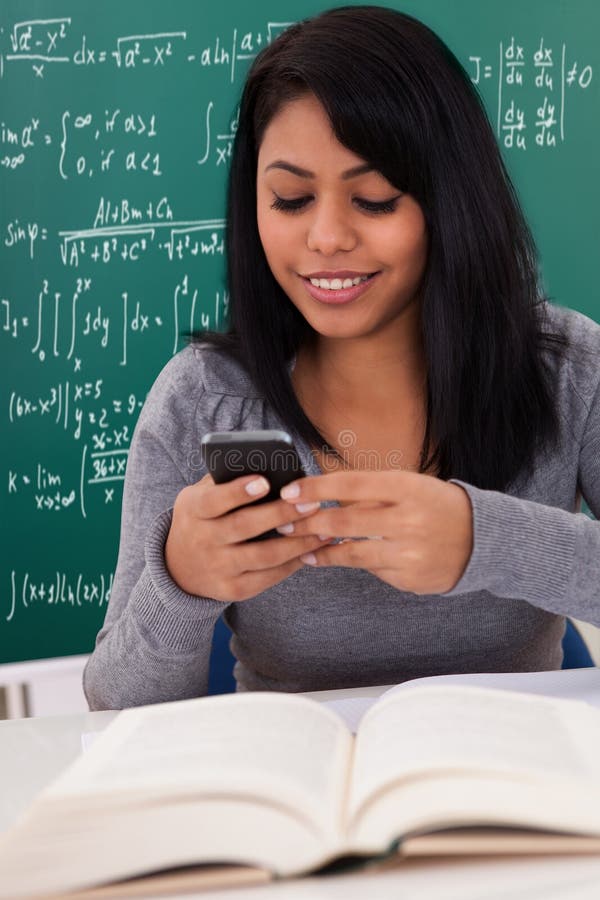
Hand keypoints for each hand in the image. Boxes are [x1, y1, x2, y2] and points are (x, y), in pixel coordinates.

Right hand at [164, 473, 330, 601]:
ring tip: (323, 529)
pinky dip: (292, 563)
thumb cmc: (201, 519)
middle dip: (282, 514)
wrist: (180, 567)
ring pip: (264, 556)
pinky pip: (268, 577)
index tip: (265, 482)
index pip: (214, 500)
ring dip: (297, 542)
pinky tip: (311, 549)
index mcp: (194, 510)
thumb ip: (225, 481)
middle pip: (245, 527)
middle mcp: (203, 541)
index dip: (238, 492)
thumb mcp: (200, 496)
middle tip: (312, 502)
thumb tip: (268, 464)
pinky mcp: (233, 590)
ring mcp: (218, 568)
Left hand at [277, 471, 473, 594]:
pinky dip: (357, 563)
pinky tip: (343, 559)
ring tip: (304, 550)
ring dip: (322, 551)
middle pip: (344, 522)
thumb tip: (320, 497)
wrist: (481, 540)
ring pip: (352, 553)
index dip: (316, 488)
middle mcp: (408, 520)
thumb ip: (370, 492)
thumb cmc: (436, 506)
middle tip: (283, 525)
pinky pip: (372, 570)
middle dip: (307, 524)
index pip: (350, 485)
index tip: (289, 492)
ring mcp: (409, 553)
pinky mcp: (409, 579)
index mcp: (407, 488)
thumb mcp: (409, 486)